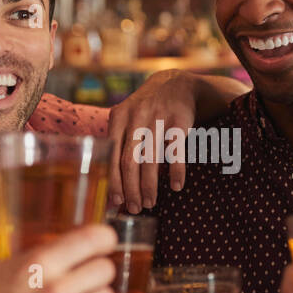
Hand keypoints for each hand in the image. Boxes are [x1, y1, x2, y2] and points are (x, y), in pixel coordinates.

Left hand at [107, 69, 199, 212]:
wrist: (176, 83)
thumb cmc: (146, 110)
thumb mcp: (127, 118)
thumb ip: (120, 144)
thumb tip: (115, 186)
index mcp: (118, 117)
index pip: (112, 155)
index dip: (114, 180)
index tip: (116, 201)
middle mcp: (136, 116)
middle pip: (130, 160)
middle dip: (131, 189)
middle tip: (135, 208)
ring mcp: (159, 117)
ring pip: (151, 159)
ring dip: (150, 185)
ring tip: (150, 203)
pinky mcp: (180, 120)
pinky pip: (176, 152)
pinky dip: (176, 172)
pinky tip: (175, 187)